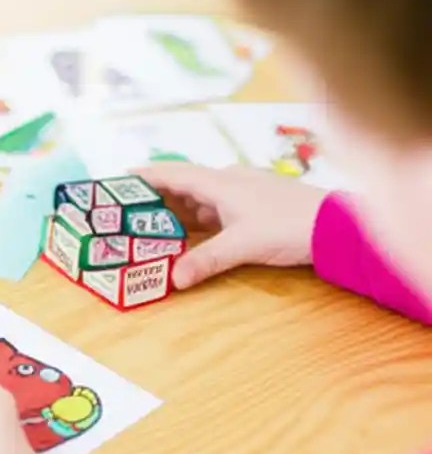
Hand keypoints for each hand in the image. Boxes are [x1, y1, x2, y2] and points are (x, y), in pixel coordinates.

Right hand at [133, 164, 329, 289]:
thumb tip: (173, 279)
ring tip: (151, 224)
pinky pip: (216, 208)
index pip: (172, 174)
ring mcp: (244, 192)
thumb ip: (205, 261)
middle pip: (183, 185)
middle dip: (155, 196)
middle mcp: (229, 182)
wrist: (336, 225)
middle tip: (127, 209)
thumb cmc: (288, 226)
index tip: (118, 179)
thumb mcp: (241, 246)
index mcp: (220, 182)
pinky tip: (192, 233)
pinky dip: (198, 218)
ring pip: (200, 198)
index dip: (144, 176)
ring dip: (177, 210)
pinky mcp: (255, 205)